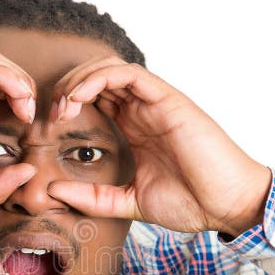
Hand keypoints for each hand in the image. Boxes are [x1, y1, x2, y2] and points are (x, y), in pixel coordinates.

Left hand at [46, 56, 271, 236]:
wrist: (227, 205)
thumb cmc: (190, 202)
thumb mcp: (128, 202)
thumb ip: (92, 197)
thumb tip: (52, 190)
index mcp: (134, 127)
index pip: (94, 99)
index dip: (66, 104)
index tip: (47, 127)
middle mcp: (143, 110)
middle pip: (96, 78)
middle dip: (66, 89)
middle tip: (50, 114)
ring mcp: (155, 103)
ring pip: (108, 69)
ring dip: (78, 80)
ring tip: (63, 106)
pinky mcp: (168, 100)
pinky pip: (129, 74)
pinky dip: (99, 78)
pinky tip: (80, 98)